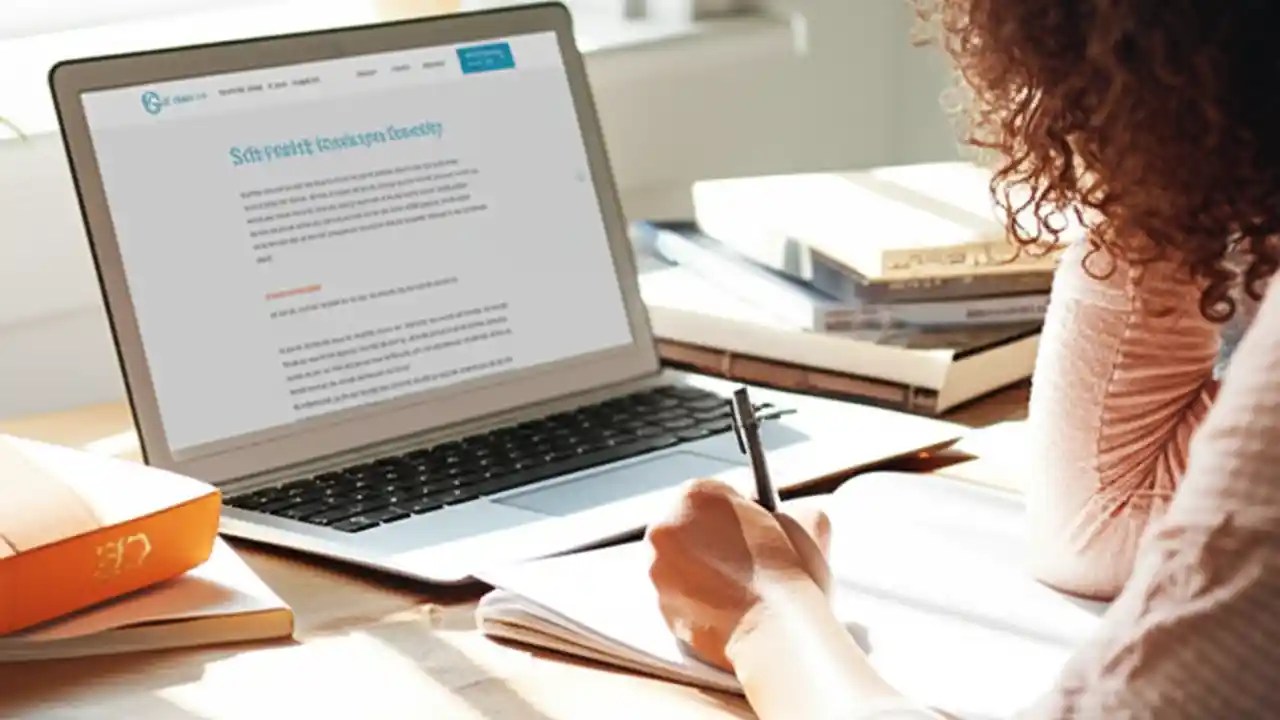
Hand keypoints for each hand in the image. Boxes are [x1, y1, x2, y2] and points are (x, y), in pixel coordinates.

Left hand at [645, 478, 830, 670]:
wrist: (776, 632)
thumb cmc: (790, 576)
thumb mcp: (806, 523)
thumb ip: (788, 512)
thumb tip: (790, 517)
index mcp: (695, 495)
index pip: (712, 495)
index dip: (735, 514)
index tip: (748, 529)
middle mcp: (666, 527)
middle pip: (689, 527)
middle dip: (711, 540)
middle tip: (743, 562)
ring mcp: (657, 569)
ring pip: (681, 563)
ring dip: (702, 572)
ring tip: (737, 589)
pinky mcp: (659, 606)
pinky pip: (680, 597)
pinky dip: (698, 602)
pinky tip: (726, 609)